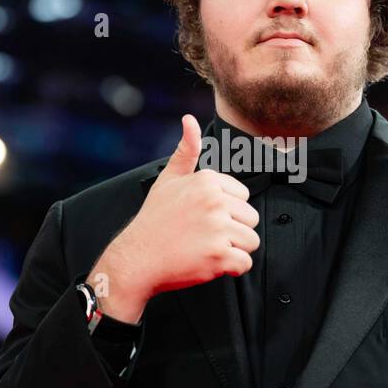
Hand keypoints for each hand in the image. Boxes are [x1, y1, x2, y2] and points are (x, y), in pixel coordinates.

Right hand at [89, 114, 259, 322]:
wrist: (136, 259)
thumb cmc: (154, 221)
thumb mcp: (168, 180)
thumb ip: (186, 151)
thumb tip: (190, 120)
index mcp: (208, 181)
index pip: (243, 198)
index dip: (226, 212)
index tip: (203, 219)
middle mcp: (215, 201)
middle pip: (251, 219)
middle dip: (233, 232)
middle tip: (204, 237)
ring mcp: (217, 229)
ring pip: (251, 241)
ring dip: (234, 250)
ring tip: (207, 249)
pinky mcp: (219, 255)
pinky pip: (244, 263)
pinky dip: (231, 268)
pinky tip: (209, 263)